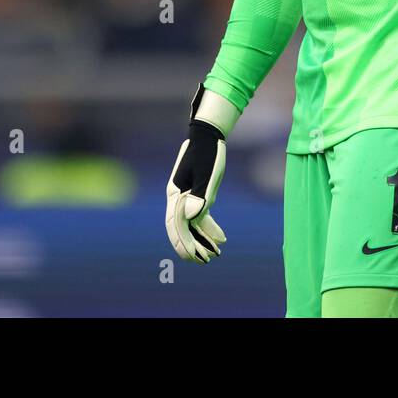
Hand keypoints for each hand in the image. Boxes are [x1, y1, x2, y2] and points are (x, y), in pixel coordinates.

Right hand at [165, 84, 238, 262]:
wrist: (209, 136)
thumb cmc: (208, 153)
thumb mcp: (207, 173)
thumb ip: (200, 195)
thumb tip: (193, 216)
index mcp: (176, 195)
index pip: (177, 224)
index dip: (184, 242)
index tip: (193, 256)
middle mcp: (179, 199)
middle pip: (182, 229)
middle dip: (192, 247)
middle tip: (204, 262)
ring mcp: (188, 198)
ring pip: (192, 225)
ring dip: (202, 240)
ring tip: (215, 254)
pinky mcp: (198, 195)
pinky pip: (201, 217)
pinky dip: (209, 229)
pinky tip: (221, 238)